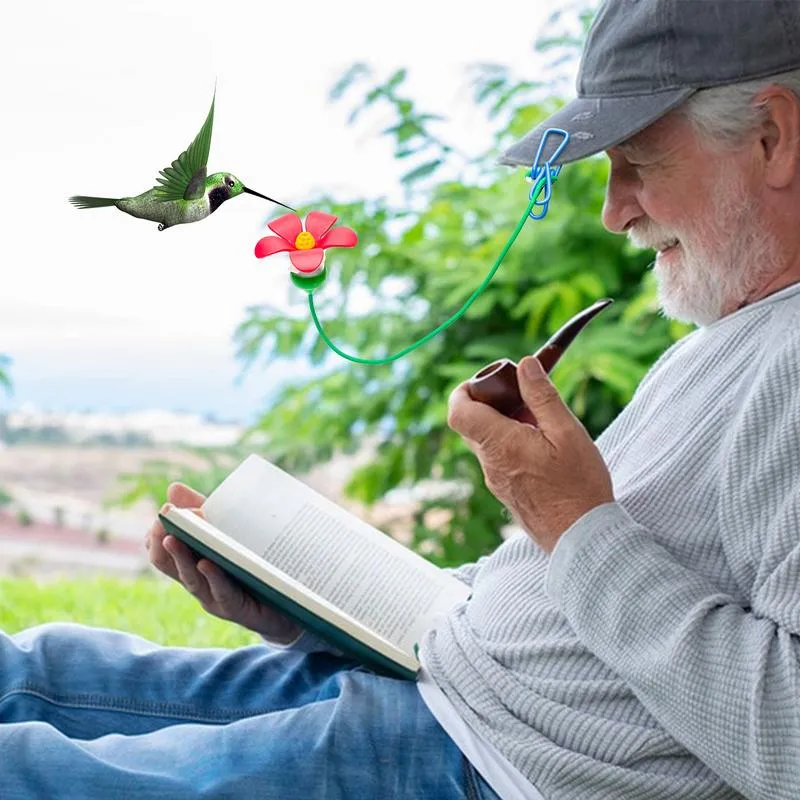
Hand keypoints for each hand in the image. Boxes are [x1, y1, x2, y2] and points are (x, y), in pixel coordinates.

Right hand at [145, 482, 301, 642]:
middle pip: (170, 565)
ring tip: (171, 539)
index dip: (157, 533)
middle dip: (163, 542)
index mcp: (193, 564)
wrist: (290, 603)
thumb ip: (206, 512)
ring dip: (181, 558)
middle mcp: (199, 582)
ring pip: (192, 579)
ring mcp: (215, 598)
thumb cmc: (254, 565)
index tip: (164, 511)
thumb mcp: (230, 533)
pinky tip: (206, 563)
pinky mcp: (236, 609)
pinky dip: (213, 578)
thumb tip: (173, 487)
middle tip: (161, 521)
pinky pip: (222, 593)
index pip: (163, 550)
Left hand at [447, 355, 614, 552]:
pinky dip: (512, 446)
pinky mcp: (507, 494)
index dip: (464, 391)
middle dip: (491, 405)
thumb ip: (542, 397)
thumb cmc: (579, 486)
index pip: (459, 412)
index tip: (485, 381)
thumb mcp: (567, 432)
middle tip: (522, 397)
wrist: (583, 538)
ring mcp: (496, 482)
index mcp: (500, 444)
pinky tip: (543, 449)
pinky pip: (499, 461)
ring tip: (540, 424)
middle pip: (472, 425)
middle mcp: (490, 465)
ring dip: (504, 426)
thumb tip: (525, 365)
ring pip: (488, 444)